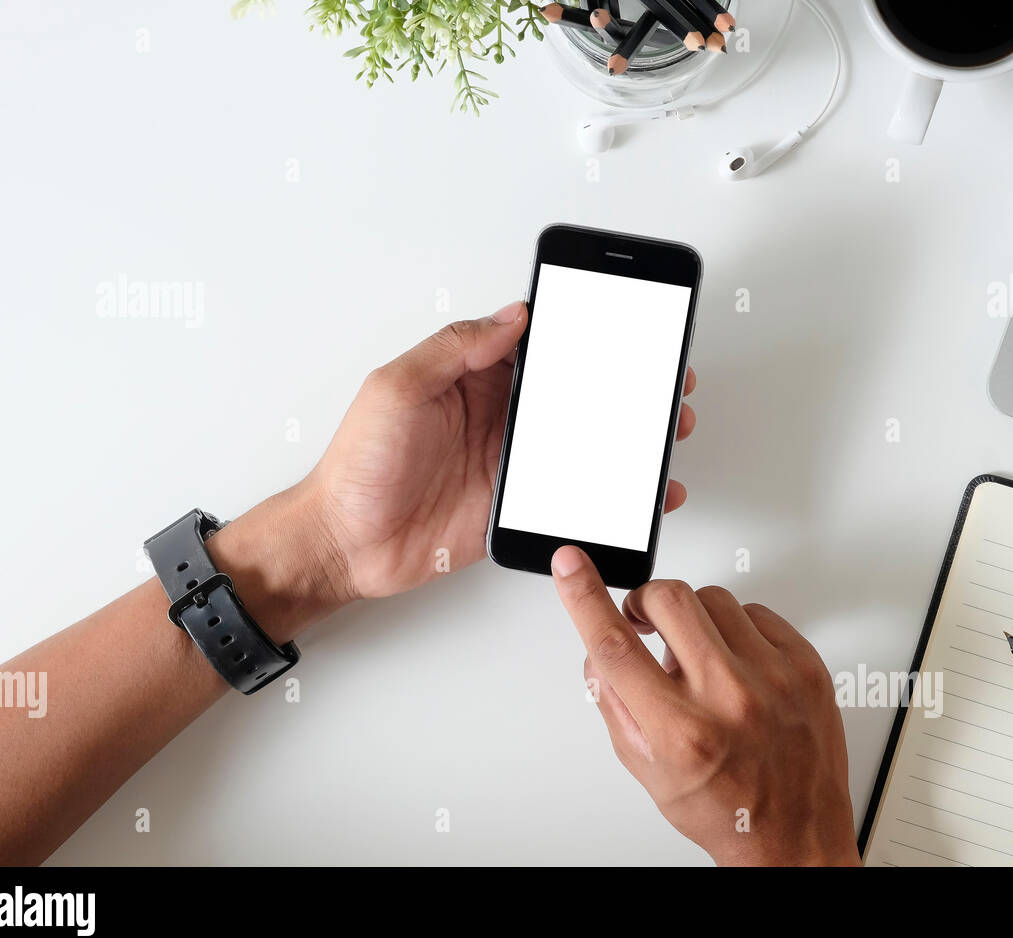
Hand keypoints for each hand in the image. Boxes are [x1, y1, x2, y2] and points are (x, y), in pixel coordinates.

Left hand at [307, 303, 696, 599]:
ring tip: (668, 428)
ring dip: (626, 435)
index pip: (537, 343)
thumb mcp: (397, 389)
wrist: (344, 544)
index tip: (626, 322)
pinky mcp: (515, 504)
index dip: (582, 332)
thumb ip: (454, 350)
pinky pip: (571, 493)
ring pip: (582, 440)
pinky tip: (637, 490)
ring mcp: (510, 461)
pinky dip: (608, 491)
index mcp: (471, 377)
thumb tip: (511, 317)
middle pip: (573, 391)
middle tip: (666, 378)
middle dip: (623, 384)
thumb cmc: (356, 466)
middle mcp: (496, 414)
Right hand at [551, 546, 858, 865]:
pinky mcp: (806, 665)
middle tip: (645, 621)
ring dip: (693, 620)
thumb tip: (599, 644)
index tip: (571, 565)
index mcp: (680, 731)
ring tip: (699, 659)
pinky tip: (736, 662)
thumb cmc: (725, 808)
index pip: (616, 646)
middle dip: (645, 603)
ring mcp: (775, 678)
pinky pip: (756, 611)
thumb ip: (614, 702)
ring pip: (712, 598)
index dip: (584, 597)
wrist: (794, 836)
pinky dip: (736, 630)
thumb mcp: (646, 768)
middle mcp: (730, 699)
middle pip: (668, 601)